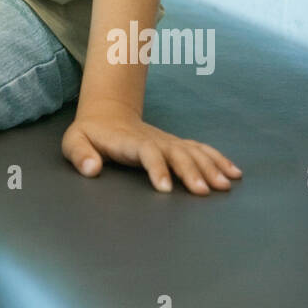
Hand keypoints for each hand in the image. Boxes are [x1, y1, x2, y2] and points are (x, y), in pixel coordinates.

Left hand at [62, 102, 242, 194]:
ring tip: (225, 185)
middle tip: (205, 192)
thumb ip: (80, 154)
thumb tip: (92, 168)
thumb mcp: (74, 141)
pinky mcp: (176, 145)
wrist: (107, 115)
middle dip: (191, 171)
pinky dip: (218, 160)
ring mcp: (168, 142)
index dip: (157, 168)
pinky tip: (234, 173)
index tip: (165, 188)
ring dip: (210, 167)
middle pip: (176, 153)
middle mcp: (154, 140)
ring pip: (193, 152)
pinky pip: (201, 150)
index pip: (147, 152)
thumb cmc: (90, 134)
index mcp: (130, 142)